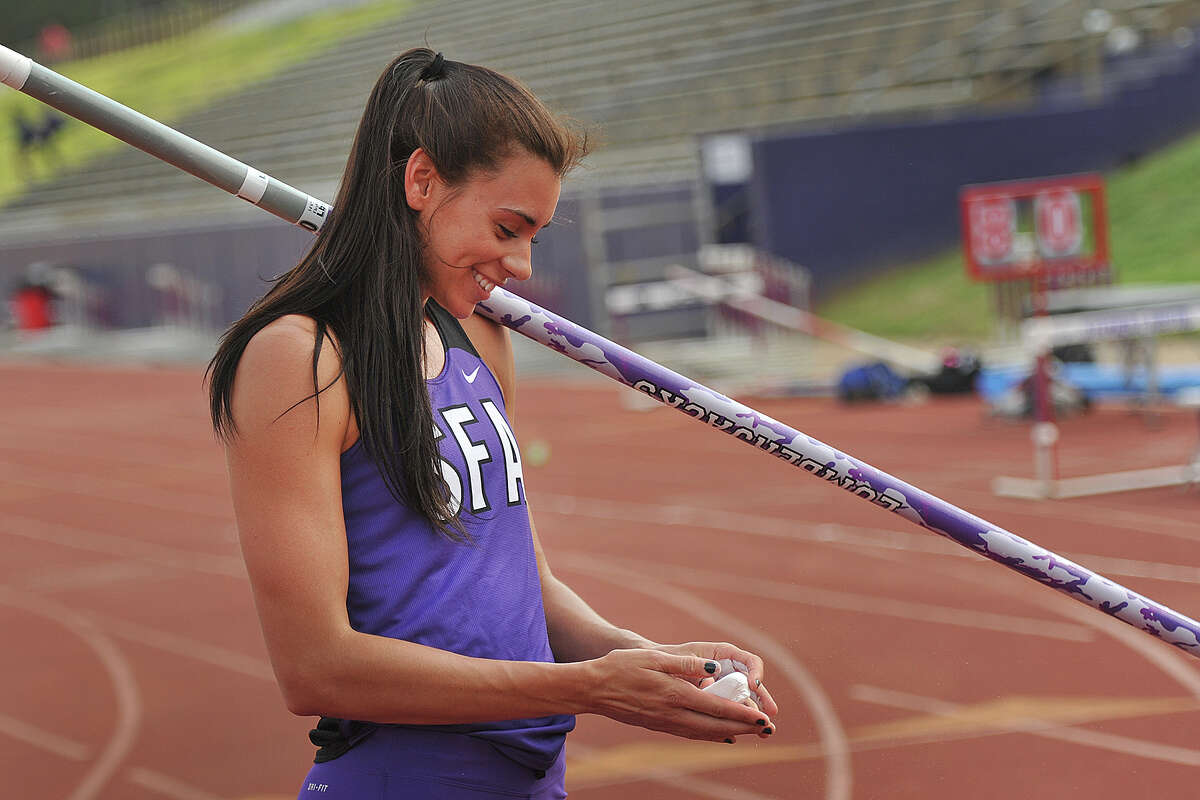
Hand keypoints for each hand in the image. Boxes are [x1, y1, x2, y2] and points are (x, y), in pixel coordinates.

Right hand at [582, 648, 768, 741]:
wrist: (593, 689)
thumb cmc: (622, 667)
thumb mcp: (654, 657)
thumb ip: (685, 664)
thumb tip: (712, 668)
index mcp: (675, 694)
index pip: (717, 708)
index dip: (742, 714)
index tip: (762, 717)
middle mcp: (673, 713)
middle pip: (716, 726)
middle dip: (744, 728)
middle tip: (767, 729)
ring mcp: (666, 723)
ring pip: (705, 733)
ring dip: (731, 733)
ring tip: (751, 732)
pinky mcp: (659, 725)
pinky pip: (691, 734)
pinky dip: (711, 735)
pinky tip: (720, 734)